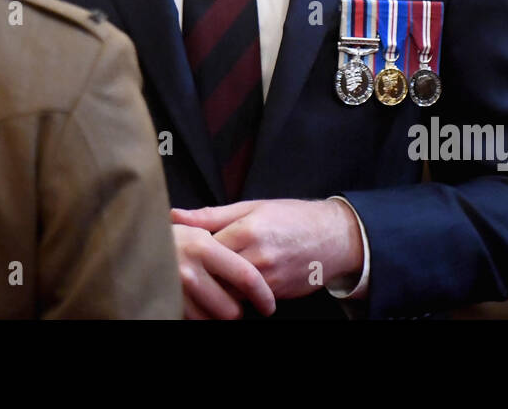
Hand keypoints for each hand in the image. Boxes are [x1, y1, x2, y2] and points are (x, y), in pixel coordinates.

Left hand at [172, 199, 363, 299]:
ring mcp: (268, 279)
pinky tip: (235, 284)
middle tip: (193, 268)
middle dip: (202, 273)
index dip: (191, 251)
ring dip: (219, 286)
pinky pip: (247, 300)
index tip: (184, 249)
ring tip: (213, 276)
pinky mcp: (277, 294)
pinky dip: (238, 294)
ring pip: (229, 292)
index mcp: (246, 230)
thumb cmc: (291, 217)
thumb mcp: (251, 207)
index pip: (203, 249)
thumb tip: (174, 215)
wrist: (334, 237)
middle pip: (213, 274)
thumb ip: (210, 215)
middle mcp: (256, 257)